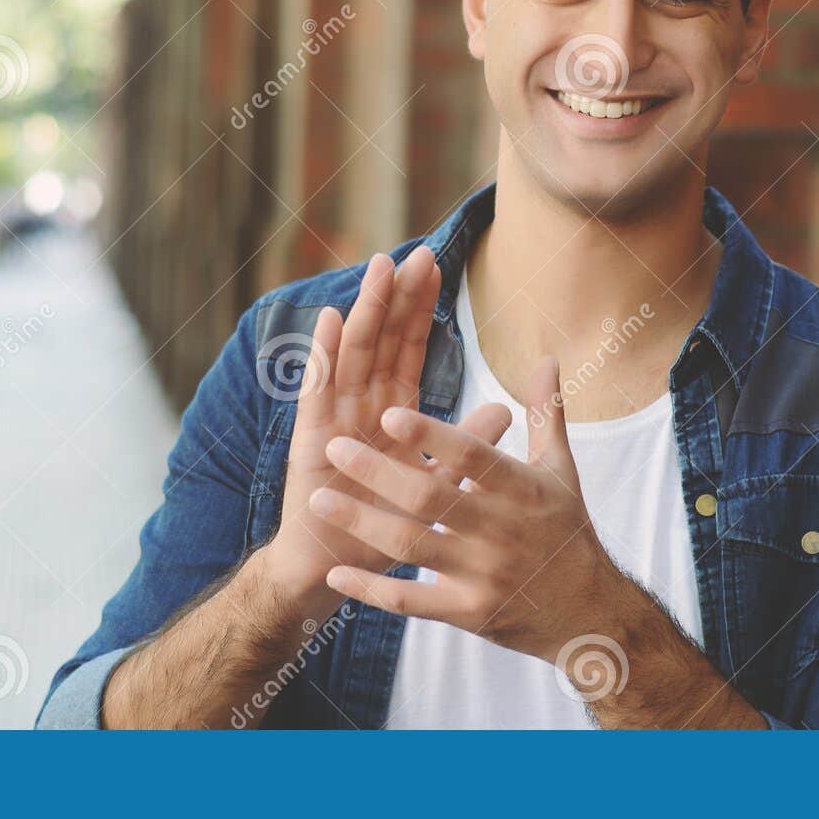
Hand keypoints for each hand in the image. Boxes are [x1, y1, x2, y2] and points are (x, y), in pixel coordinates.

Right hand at [259, 246, 508, 617]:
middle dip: (398, 296)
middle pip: (383, 340)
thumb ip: (464, 446)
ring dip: (366, 310)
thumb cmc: (383, 527)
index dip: (421, 309)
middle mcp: (362, 406)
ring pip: (353, 353)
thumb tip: (506, 410)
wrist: (333, 565)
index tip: (438, 267)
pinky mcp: (311, 439)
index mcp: (393, 412)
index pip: (409, 349)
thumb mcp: (437, 484)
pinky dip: (324, 354)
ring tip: (378, 268)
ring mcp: (334, 417)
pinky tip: (331, 320)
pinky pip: (318, 390)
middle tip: (416, 253)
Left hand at [313, 355, 630, 664]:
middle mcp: (500, 531)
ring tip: (318, 501)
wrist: (588, 614)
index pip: (473, 457)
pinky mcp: (467, 613)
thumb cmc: (567, 531)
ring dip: (362, 523)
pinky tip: (336, 573)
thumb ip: (544, 412)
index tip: (389, 412)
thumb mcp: (562, 470)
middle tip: (334, 448)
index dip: (432, 435)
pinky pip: (412, 602)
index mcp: (522, 489)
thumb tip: (544, 357)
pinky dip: (372, 590)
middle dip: (378, 473)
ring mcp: (482, 575)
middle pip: (431, 499)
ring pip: (413, 546)